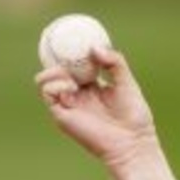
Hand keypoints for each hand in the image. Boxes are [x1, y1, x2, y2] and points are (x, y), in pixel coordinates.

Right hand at [38, 46, 158, 170]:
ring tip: (69, 74)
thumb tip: (93, 48)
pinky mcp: (62, 116)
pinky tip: (71, 87)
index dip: (69, 52)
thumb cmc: (134, 116)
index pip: (74, 65)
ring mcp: (68, 105)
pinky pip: (48, 93)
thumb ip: (114, 62)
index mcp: (92, 87)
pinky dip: (56, 85)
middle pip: (56, 70)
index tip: (71, 36)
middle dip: (55, 57)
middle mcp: (77, 95)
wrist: (132, 142)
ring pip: (46, 81)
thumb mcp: (127, 82)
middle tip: (61, 46)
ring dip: (54, 72)